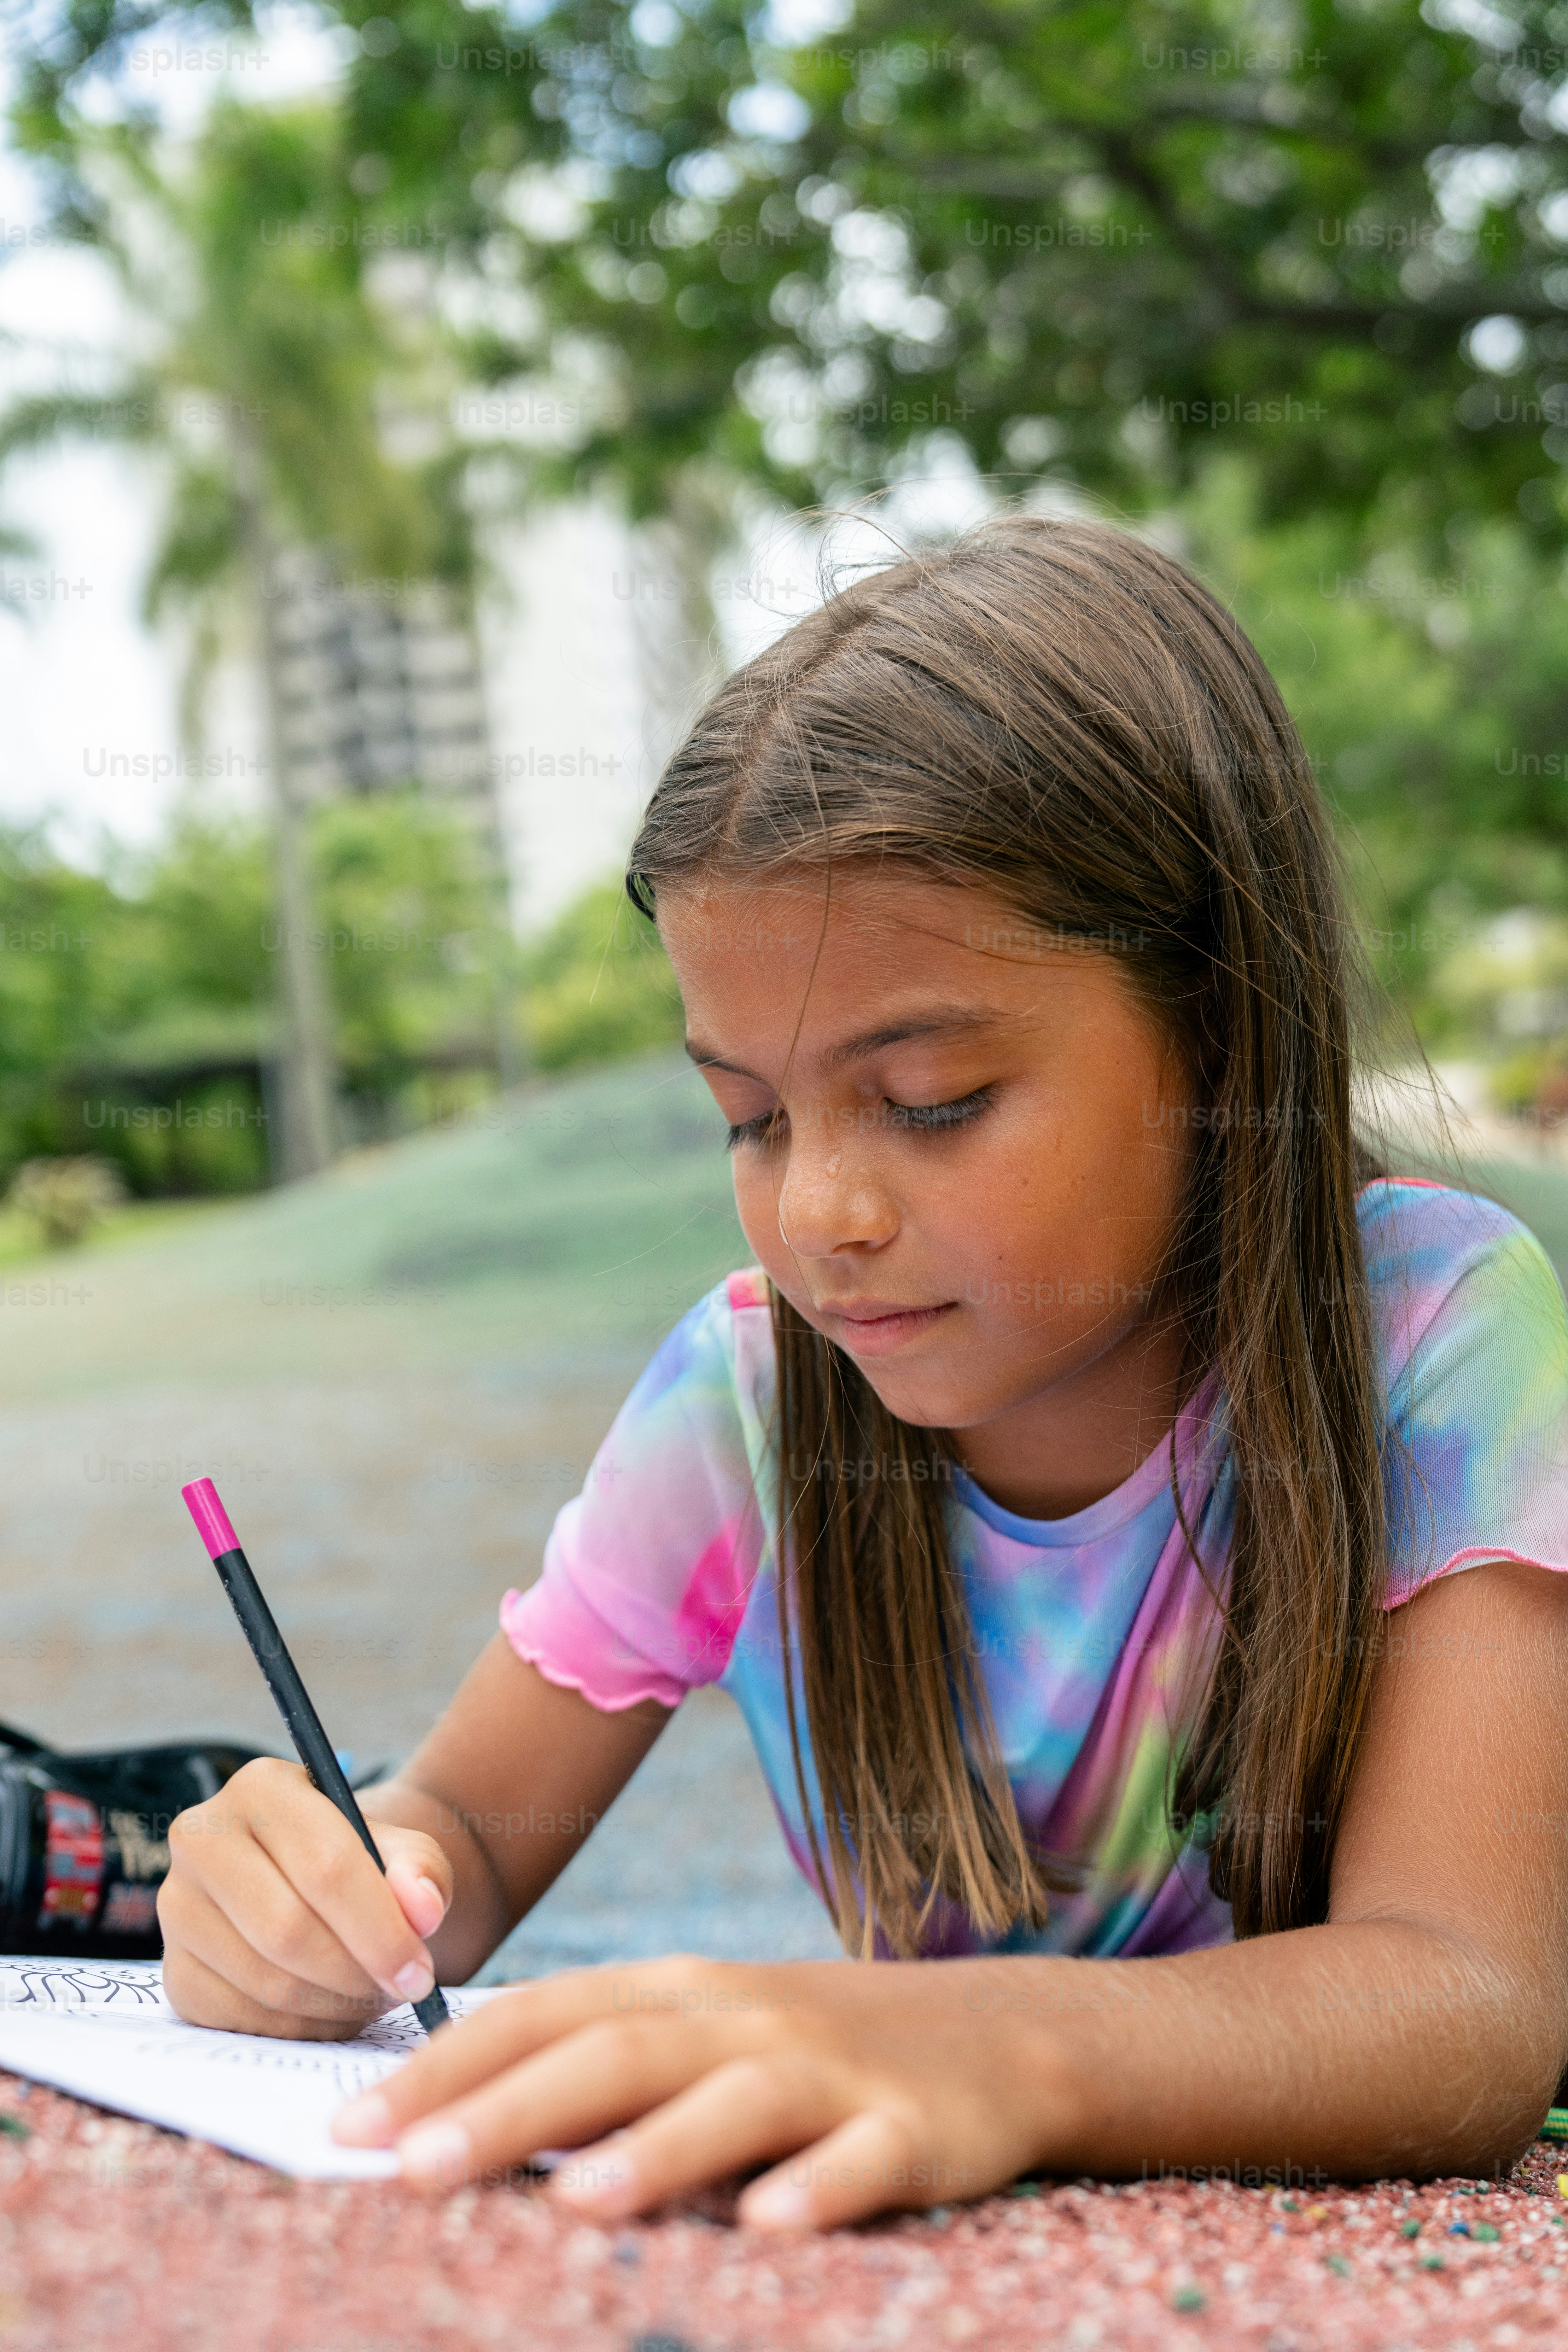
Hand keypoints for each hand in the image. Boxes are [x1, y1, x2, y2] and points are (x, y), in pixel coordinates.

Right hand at [159, 1757, 453, 2038]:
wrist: (311, 1886)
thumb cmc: (361, 1862)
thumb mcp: (405, 1852)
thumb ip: (421, 1872)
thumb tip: (420, 1911)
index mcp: (261, 1788)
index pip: (325, 1867)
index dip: (380, 1930)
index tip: (418, 1973)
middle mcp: (202, 1838)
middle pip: (287, 1930)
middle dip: (356, 1973)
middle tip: (399, 1990)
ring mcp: (177, 1907)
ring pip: (265, 1981)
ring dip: (333, 2005)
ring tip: (371, 1994)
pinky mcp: (174, 1971)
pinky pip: (241, 2019)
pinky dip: (299, 2029)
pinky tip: (330, 2009)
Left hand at [332, 1952, 1079, 2227]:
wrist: (998, 2036)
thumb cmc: (814, 2047)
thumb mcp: (707, 2031)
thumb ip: (600, 2063)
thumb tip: (456, 2118)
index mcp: (686, 1992)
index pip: (548, 2013)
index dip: (450, 2063)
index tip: (354, 2125)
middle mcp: (746, 2018)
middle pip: (619, 2052)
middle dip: (509, 2108)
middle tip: (412, 2168)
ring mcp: (835, 2071)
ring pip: (734, 2102)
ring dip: (654, 2149)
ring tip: (572, 2197)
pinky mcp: (913, 2129)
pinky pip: (862, 2160)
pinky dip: (817, 2186)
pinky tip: (769, 2224)